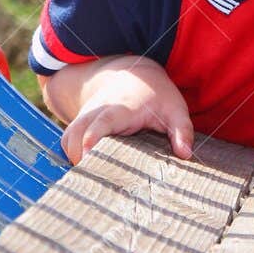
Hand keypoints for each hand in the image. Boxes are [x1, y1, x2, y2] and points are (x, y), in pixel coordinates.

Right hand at [59, 67, 193, 165]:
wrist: (133, 74)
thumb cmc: (156, 94)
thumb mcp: (175, 108)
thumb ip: (182, 130)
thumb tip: (185, 154)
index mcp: (120, 109)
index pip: (101, 121)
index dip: (91, 137)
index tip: (86, 153)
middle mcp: (98, 112)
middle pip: (75, 132)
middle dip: (76, 155)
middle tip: (91, 178)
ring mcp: (86, 117)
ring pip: (68, 138)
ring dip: (73, 157)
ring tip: (91, 178)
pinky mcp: (81, 124)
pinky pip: (68, 141)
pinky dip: (71, 155)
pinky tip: (87, 170)